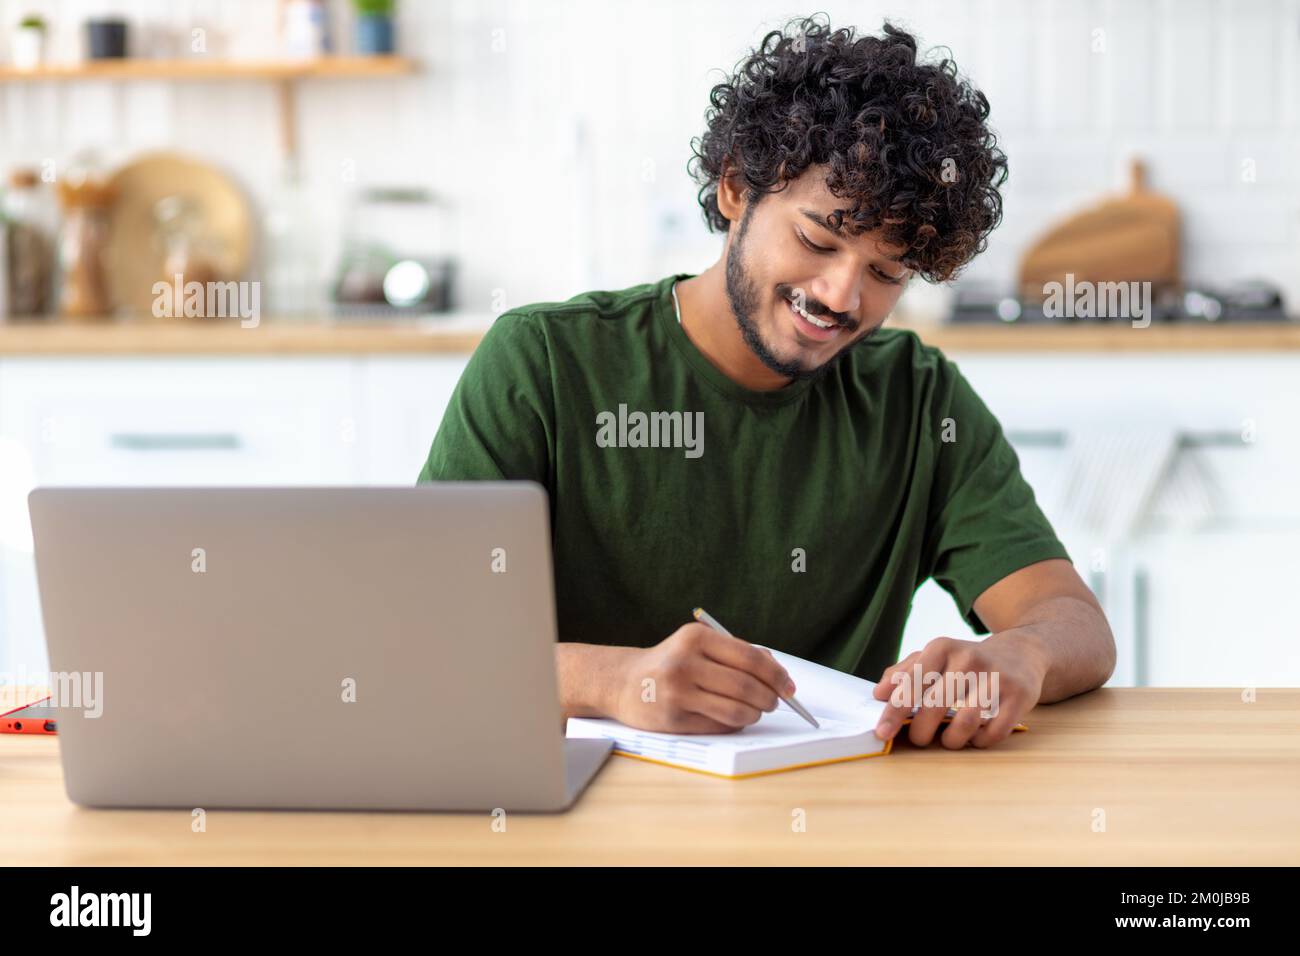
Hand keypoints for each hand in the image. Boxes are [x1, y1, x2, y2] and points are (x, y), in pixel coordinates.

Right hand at [605, 622, 795, 733]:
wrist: (623, 683)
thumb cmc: (672, 663)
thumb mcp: (698, 646)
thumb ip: (737, 653)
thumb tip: (777, 672)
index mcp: (695, 638)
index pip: (750, 658)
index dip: (776, 675)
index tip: (789, 687)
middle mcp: (684, 663)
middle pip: (746, 686)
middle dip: (770, 698)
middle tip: (775, 702)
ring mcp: (677, 692)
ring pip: (736, 710)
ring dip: (754, 714)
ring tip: (755, 711)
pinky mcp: (673, 719)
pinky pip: (719, 725)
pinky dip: (735, 724)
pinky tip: (733, 718)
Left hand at [871, 633, 1048, 748]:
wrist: (1021, 651)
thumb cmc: (966, 661)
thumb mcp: (935, 656)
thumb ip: (904, 672)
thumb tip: (879, 693)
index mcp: (941, 647)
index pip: (912, 683)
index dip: (895, 711)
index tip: (882, 733)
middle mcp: (968, 658)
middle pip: (935, 706)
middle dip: (921, 731)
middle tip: (919, 739)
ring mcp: (995, 676)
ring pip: (966, 721)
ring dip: (952, 740)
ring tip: (948, 741)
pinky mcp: (1019, 695)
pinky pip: (994, 731)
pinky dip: (979, 742)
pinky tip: (975, 738)